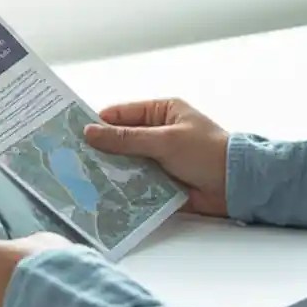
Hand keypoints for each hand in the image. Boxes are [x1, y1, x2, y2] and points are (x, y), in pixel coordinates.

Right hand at [84, 98, 229, 217]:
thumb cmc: (206, 152)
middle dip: (100, 149)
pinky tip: (101, 193)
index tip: (71, 133)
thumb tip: (90, 132)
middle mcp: (158, 133)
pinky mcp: (161, 182)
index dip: (97, 123)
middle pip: (120, 140)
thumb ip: (126, 138)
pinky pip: (135, 182)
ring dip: (109, 170)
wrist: (237, 185)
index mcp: (161, 112)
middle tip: (69, 158)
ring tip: (78, 178)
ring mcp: (159, 158)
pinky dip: (122, 187)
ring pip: (125, 163)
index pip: (121, 114)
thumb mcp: (164, 140)